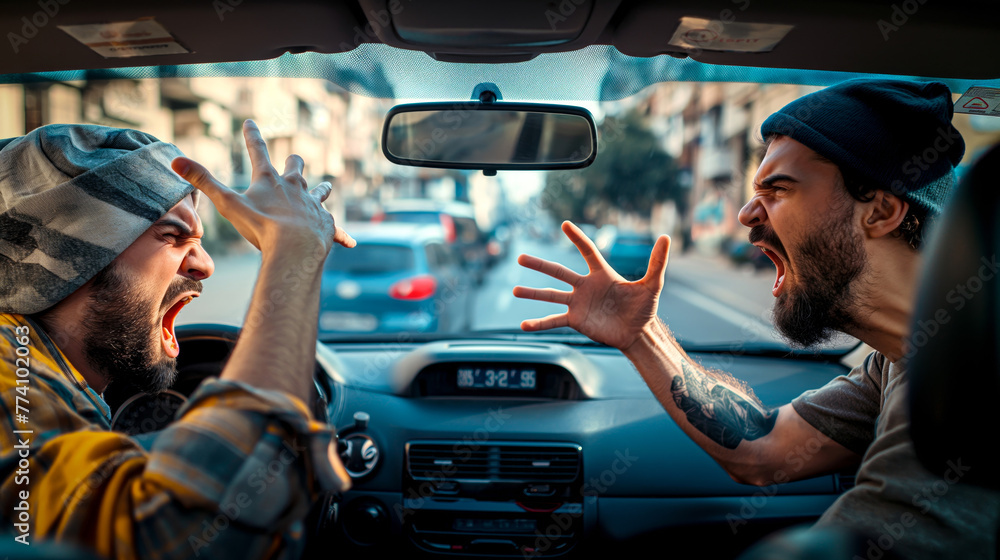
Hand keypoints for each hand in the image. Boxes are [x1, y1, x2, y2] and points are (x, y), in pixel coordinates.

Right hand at [170, 120, 355, 252]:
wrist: (296, 247)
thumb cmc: (261, 227)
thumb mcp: (227, 203)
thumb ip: (202, 181)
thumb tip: (174, 159)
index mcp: (270, 180)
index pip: (257, 151)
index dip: (251, 135)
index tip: (250, 122)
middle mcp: (295, 187)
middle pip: (296, 167)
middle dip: (294, 161)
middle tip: (294, 157)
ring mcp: (313, 204)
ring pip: (319, 191)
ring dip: (320, 189)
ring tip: (325, 186)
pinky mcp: (326, 224)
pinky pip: (336, 229)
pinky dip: (341, 234)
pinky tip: (350, 241)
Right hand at [513, 221, 669, 351]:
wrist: (637, 333)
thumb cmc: (644, 308)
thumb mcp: (652, 284)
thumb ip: (656, 262)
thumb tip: (666, 237)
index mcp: (601, 274)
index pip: (587, 251)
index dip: (577, 239)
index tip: (565, 224)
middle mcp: (585, 286)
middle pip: (558, 272)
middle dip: (540, 265)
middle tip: (520, 257)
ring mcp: (578, 303)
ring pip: (551, 295)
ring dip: (532, 294)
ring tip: (514, 291)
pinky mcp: (576, 320)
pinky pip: (554, 321)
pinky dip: (539, 324)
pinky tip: (524, 325)